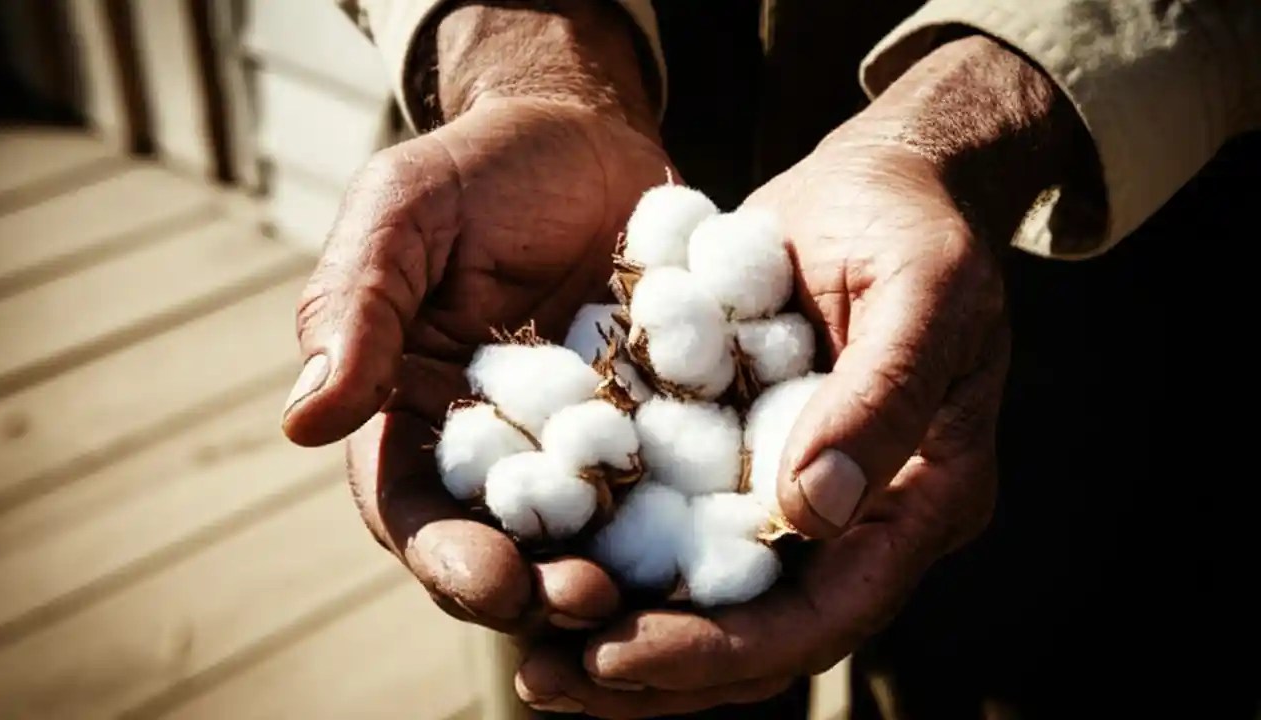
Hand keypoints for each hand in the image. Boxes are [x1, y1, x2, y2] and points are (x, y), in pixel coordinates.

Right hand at [280, 1, 671, 632]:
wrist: (585, 136)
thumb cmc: (476, 170)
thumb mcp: (404, 212)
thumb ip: (355, 305)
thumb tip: (304, 422)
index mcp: (414, 417)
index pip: (415, 511)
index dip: (447, 557)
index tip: (492, 579)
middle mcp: (499, 451)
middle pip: (509, 546)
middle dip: (541, 589)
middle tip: (590, 601)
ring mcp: (586, 445)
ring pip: (597, 535)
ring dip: (622, 572)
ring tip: (658, 586)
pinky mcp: (661, 425)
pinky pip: (678, 481)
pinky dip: (696, 513)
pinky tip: (727, 529)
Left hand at [516, 36, 1094, 716]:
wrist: (883, 183)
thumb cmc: (914, 225)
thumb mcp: (920, 291)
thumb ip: (880, 397)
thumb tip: (811, 509)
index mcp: (920, 501)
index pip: (824, 614)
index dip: (724, 650)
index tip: (619, 658)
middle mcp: (858, 521)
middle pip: (759, 636)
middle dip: (656, 670)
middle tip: (547, 681)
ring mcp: (796, 494)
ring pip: (712, 600)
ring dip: (625, 634)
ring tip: (532, 658)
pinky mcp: (743, 458)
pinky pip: (679, 530)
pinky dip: (617, 559)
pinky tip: (544, 566)